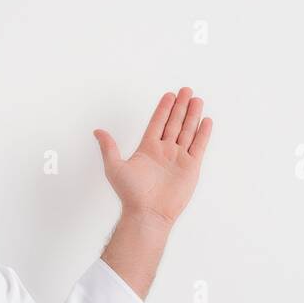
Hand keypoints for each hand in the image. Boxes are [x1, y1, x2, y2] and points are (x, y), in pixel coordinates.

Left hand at [93, 87, 212, 227]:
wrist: (147, 212)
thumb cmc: (130, 194)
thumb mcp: (114, 166)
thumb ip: (109, 147)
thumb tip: (97, 131)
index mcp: (147, 149)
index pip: (157, 123)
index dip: (163, 109)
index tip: (169, 95)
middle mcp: (164, 151)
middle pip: (174, 123)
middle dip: (180, 106)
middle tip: (186, 90)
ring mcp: (178, 158)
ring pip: (187, 131)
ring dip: (192, 115)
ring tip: (197, 100)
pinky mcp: (191, 167)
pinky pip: (199, 146)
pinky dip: (202, 133)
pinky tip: (206, 121)